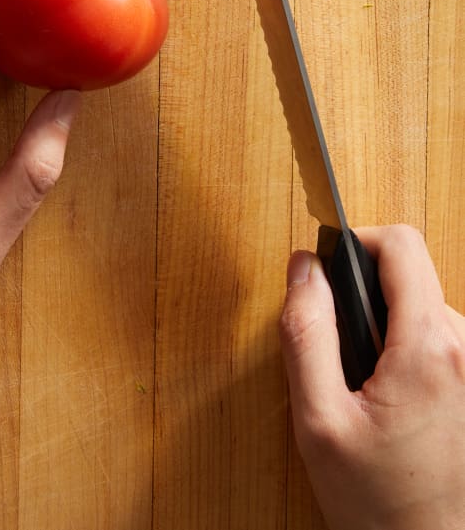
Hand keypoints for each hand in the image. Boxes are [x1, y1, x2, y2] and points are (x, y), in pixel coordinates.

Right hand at [280, 224, 464, 529]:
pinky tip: (394, 398)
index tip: (330, 267)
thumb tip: (303, 267)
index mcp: (430, 348)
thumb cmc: (378, 502)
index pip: (400, 245)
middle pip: (411, 276)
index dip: (357, 242)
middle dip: (368, 298)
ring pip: (425, 307)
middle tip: (343, 355)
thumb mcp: (318, 418)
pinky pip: (440, 337)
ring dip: (390, 327)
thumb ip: (307, 331)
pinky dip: (410, 349)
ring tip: (370, 386)